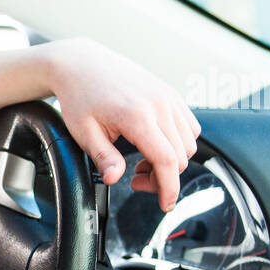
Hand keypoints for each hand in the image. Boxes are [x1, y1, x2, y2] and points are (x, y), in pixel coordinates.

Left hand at [41, 37, 199, 211]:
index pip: (166, 161)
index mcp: (137, 116)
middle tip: (135, 178)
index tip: (166, 205)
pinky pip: (189, 126)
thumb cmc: (80, 98)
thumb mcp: (84, 133)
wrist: (82, 64)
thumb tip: (114, 179)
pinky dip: (178, 142)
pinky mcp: (171, 94)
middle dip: (163, 177)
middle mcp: (160, 104)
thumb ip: (104, 158)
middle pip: (180, 156)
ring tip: (142, 161)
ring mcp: (168, 97)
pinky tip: (153, 144)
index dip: (169, 188)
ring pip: (189, 143)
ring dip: (171, 160)